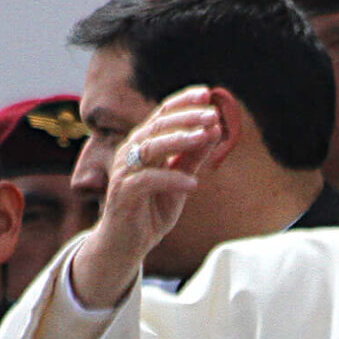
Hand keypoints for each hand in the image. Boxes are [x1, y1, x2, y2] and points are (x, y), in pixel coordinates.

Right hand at [69, 86, 228, 306]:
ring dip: (180, 140)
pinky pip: (148, 180)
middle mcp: (130, 152)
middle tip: (212, 114)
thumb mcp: (179, 181)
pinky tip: (192, 184)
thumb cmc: (150, 210)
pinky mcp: (123, 194)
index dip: (183, 102)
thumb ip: (192, 157)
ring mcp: (124, 172)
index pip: (162, 114)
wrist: (125, 245)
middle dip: (187, 118)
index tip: (206, 93)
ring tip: (205, 137)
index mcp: (142, 144)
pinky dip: (172, 179)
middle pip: (158, 126)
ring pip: (152, 147)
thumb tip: (214, 131)